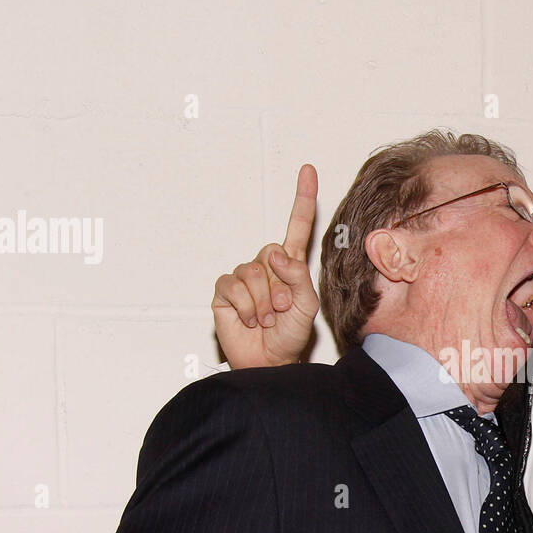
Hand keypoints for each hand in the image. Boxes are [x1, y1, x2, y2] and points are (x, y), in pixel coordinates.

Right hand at [212, 164, 319, 367]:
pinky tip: (249, 319)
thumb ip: (299, 278)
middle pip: (271, 253)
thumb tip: (276, 255)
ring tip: (266, 319)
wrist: (268, 361)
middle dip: (279, 286)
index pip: (297, 227)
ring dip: (262, 302)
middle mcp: (266, 266)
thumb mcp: (306, 306)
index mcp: (290, 266)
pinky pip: (233, 286)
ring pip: (252, 273)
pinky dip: (245, 306)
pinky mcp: (225, 291)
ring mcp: (244, 277)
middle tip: (280, 309)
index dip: (302, 199)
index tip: (307, 170)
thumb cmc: (290, 335)